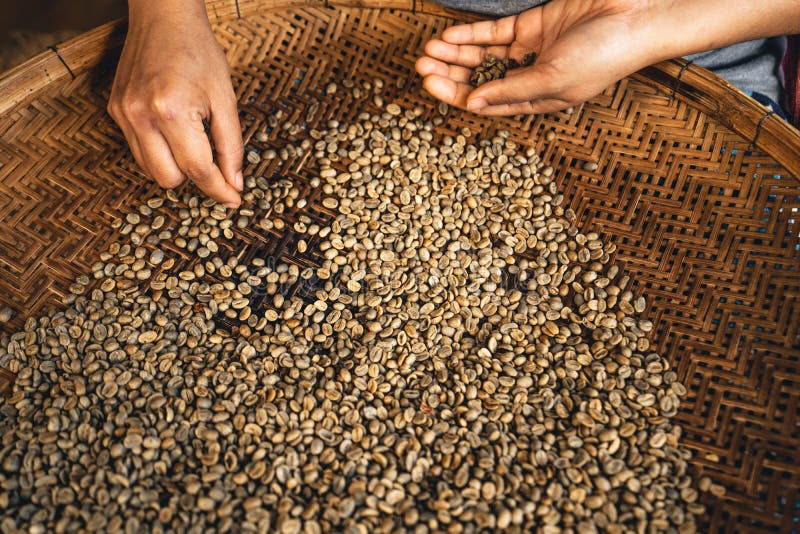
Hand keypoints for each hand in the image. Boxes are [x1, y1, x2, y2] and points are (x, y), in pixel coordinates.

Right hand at [108, 0, 242, 207]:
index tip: (234, 201)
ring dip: (175, 167)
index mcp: (172, 111)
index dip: (219, 190)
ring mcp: (123, 114)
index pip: (198, 169)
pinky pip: (139, 150)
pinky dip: (159, 152)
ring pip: (150, 170)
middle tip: (215, 165)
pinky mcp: (115, 111)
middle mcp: (141, 116)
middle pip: (168, 179)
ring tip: (193, 142)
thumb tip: (235, 184)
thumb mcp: (226, 99)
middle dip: (195, 178)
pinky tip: (173, 133)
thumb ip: (231, 146)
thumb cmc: (199, 52)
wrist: (163, 16)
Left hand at [416, 0, 799, 115]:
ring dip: (455, 53)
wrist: (636, 16)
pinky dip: (473, 33)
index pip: (485, 103)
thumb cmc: (604, 56)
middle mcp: (528, 78)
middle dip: (448, 74)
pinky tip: (450, 35)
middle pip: (478, 79)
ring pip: (482, 55)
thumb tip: (474, 105)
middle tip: (420, 66)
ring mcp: (530, 51)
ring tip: (427, 50)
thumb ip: (512, 91)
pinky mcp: (535, 25)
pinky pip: (496, 33)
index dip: (455, 95)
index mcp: (535, 101)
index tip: (429, 84)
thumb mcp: (553, 79)